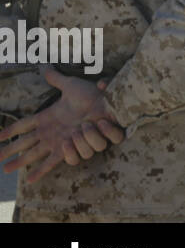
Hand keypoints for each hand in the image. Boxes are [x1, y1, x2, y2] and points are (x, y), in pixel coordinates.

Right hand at [0, 69, 123, 182]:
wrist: (109, 103)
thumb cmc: (92, 95)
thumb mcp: (70, 85)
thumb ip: (57, 79)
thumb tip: (46, 67)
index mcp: (47, 117)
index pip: (24, 125)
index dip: (11, 131)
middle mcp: (51, 132)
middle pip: (26, 146)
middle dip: (11, 154)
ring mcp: (61, 141)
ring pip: (38, 156)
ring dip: (27, 158)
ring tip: (17, 163)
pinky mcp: (73, 148)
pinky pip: (57, 162)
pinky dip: (42, 170)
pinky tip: (29, 180)